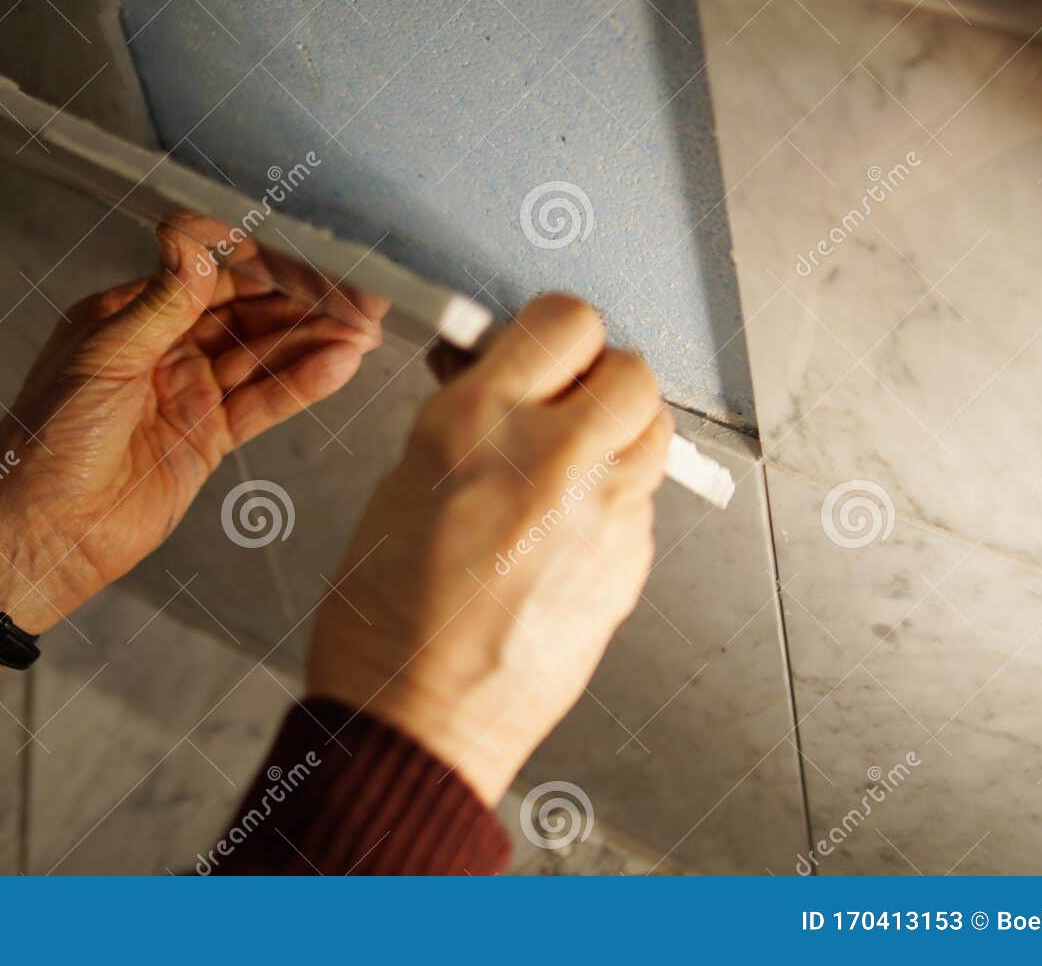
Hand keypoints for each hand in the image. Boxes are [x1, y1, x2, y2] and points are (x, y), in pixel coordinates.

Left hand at [0, 214, 382, 679]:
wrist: (44, 534)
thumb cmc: (46, 442)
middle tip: (358, 295)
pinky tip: (338, 365)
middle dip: (303, 303)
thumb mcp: (104, 359)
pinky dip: (300, 385)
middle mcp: (163, 346)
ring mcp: (190, 390)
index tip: (307, 260)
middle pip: (246, 314)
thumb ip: (160, 303)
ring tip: (364, 329)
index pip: (209, 276)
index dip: (261, 267)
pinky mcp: (209, 436)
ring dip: (312, 341)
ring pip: (262, 357)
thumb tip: (189, 239)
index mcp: (128, 315)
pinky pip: (262, 403)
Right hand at [307, 295, 670, 804]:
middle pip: (633, 373)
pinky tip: (567, 535)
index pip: (567, 321)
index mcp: (478, 424)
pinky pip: (644, 503)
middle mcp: (553, 460)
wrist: (417, 721)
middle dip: (601, 380)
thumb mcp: (403, 481)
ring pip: (655, 433)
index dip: (556, 332)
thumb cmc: (386, 616)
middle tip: (566, 403)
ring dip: (621, 435)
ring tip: (572, 465)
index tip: (543, 347)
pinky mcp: (630, 568)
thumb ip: (468, 419)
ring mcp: (603, 518)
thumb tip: (505, 379)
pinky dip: (616, 503)